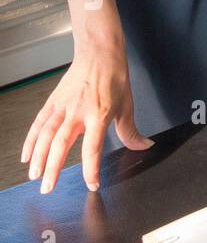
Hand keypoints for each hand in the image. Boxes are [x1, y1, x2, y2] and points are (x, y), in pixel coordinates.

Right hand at [21, 41, 151, 193]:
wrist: (99, 54)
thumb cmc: (114, 78)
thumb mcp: (127, 105)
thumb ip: (130, 131)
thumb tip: (143, 146)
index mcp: (98, 115)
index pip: (92, 148)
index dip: (91, 169)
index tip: (91, 184)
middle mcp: (77, 112)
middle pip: (61, 145)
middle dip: (53, 169)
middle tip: (48, 188)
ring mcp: (63, 107)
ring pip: (45, 136)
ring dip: (38, 158)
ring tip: (34, 176)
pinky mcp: (53, 102)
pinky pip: (38, 124)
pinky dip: (30, 141)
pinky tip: (26, 155)